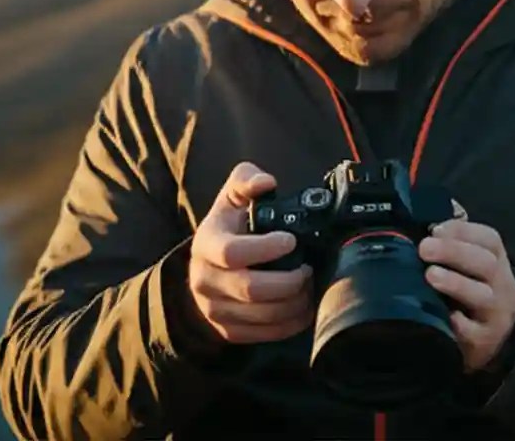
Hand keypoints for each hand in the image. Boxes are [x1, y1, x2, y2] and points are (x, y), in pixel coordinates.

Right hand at [187, 162, 314, 343]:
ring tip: (309, 285)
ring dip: (295, 302)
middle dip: (289, 280)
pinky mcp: (229, 331)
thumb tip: (265, 183)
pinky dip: (292, 322)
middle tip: (308, 267)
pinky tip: (304, 305)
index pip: (232, 252)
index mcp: (206, 245)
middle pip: (252, 289)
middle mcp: (204, 281)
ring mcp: (215, 310)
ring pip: (263, 315)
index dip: (266, 248)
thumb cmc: (228, 228)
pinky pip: (266, 334)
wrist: (207, 268)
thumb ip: (247, 180)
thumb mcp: (232, 198)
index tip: (291, 241)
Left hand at [418, 216, 514, 371]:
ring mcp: (494, 314)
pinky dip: (456, 323)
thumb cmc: (473, 288)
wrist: (494, 335)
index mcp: (496, 259)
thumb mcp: (470, 261)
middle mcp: (501, 284)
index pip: (489, 239)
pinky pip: (471, 331)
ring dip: (456, 283)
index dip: (463, 231)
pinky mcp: (483, 341)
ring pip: (481, 296)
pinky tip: (440, 314)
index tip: (435, 228)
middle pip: (485, 263)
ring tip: (431, 275)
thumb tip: (438, 206)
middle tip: (425, 248)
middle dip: (454, 252)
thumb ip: (455, 235)